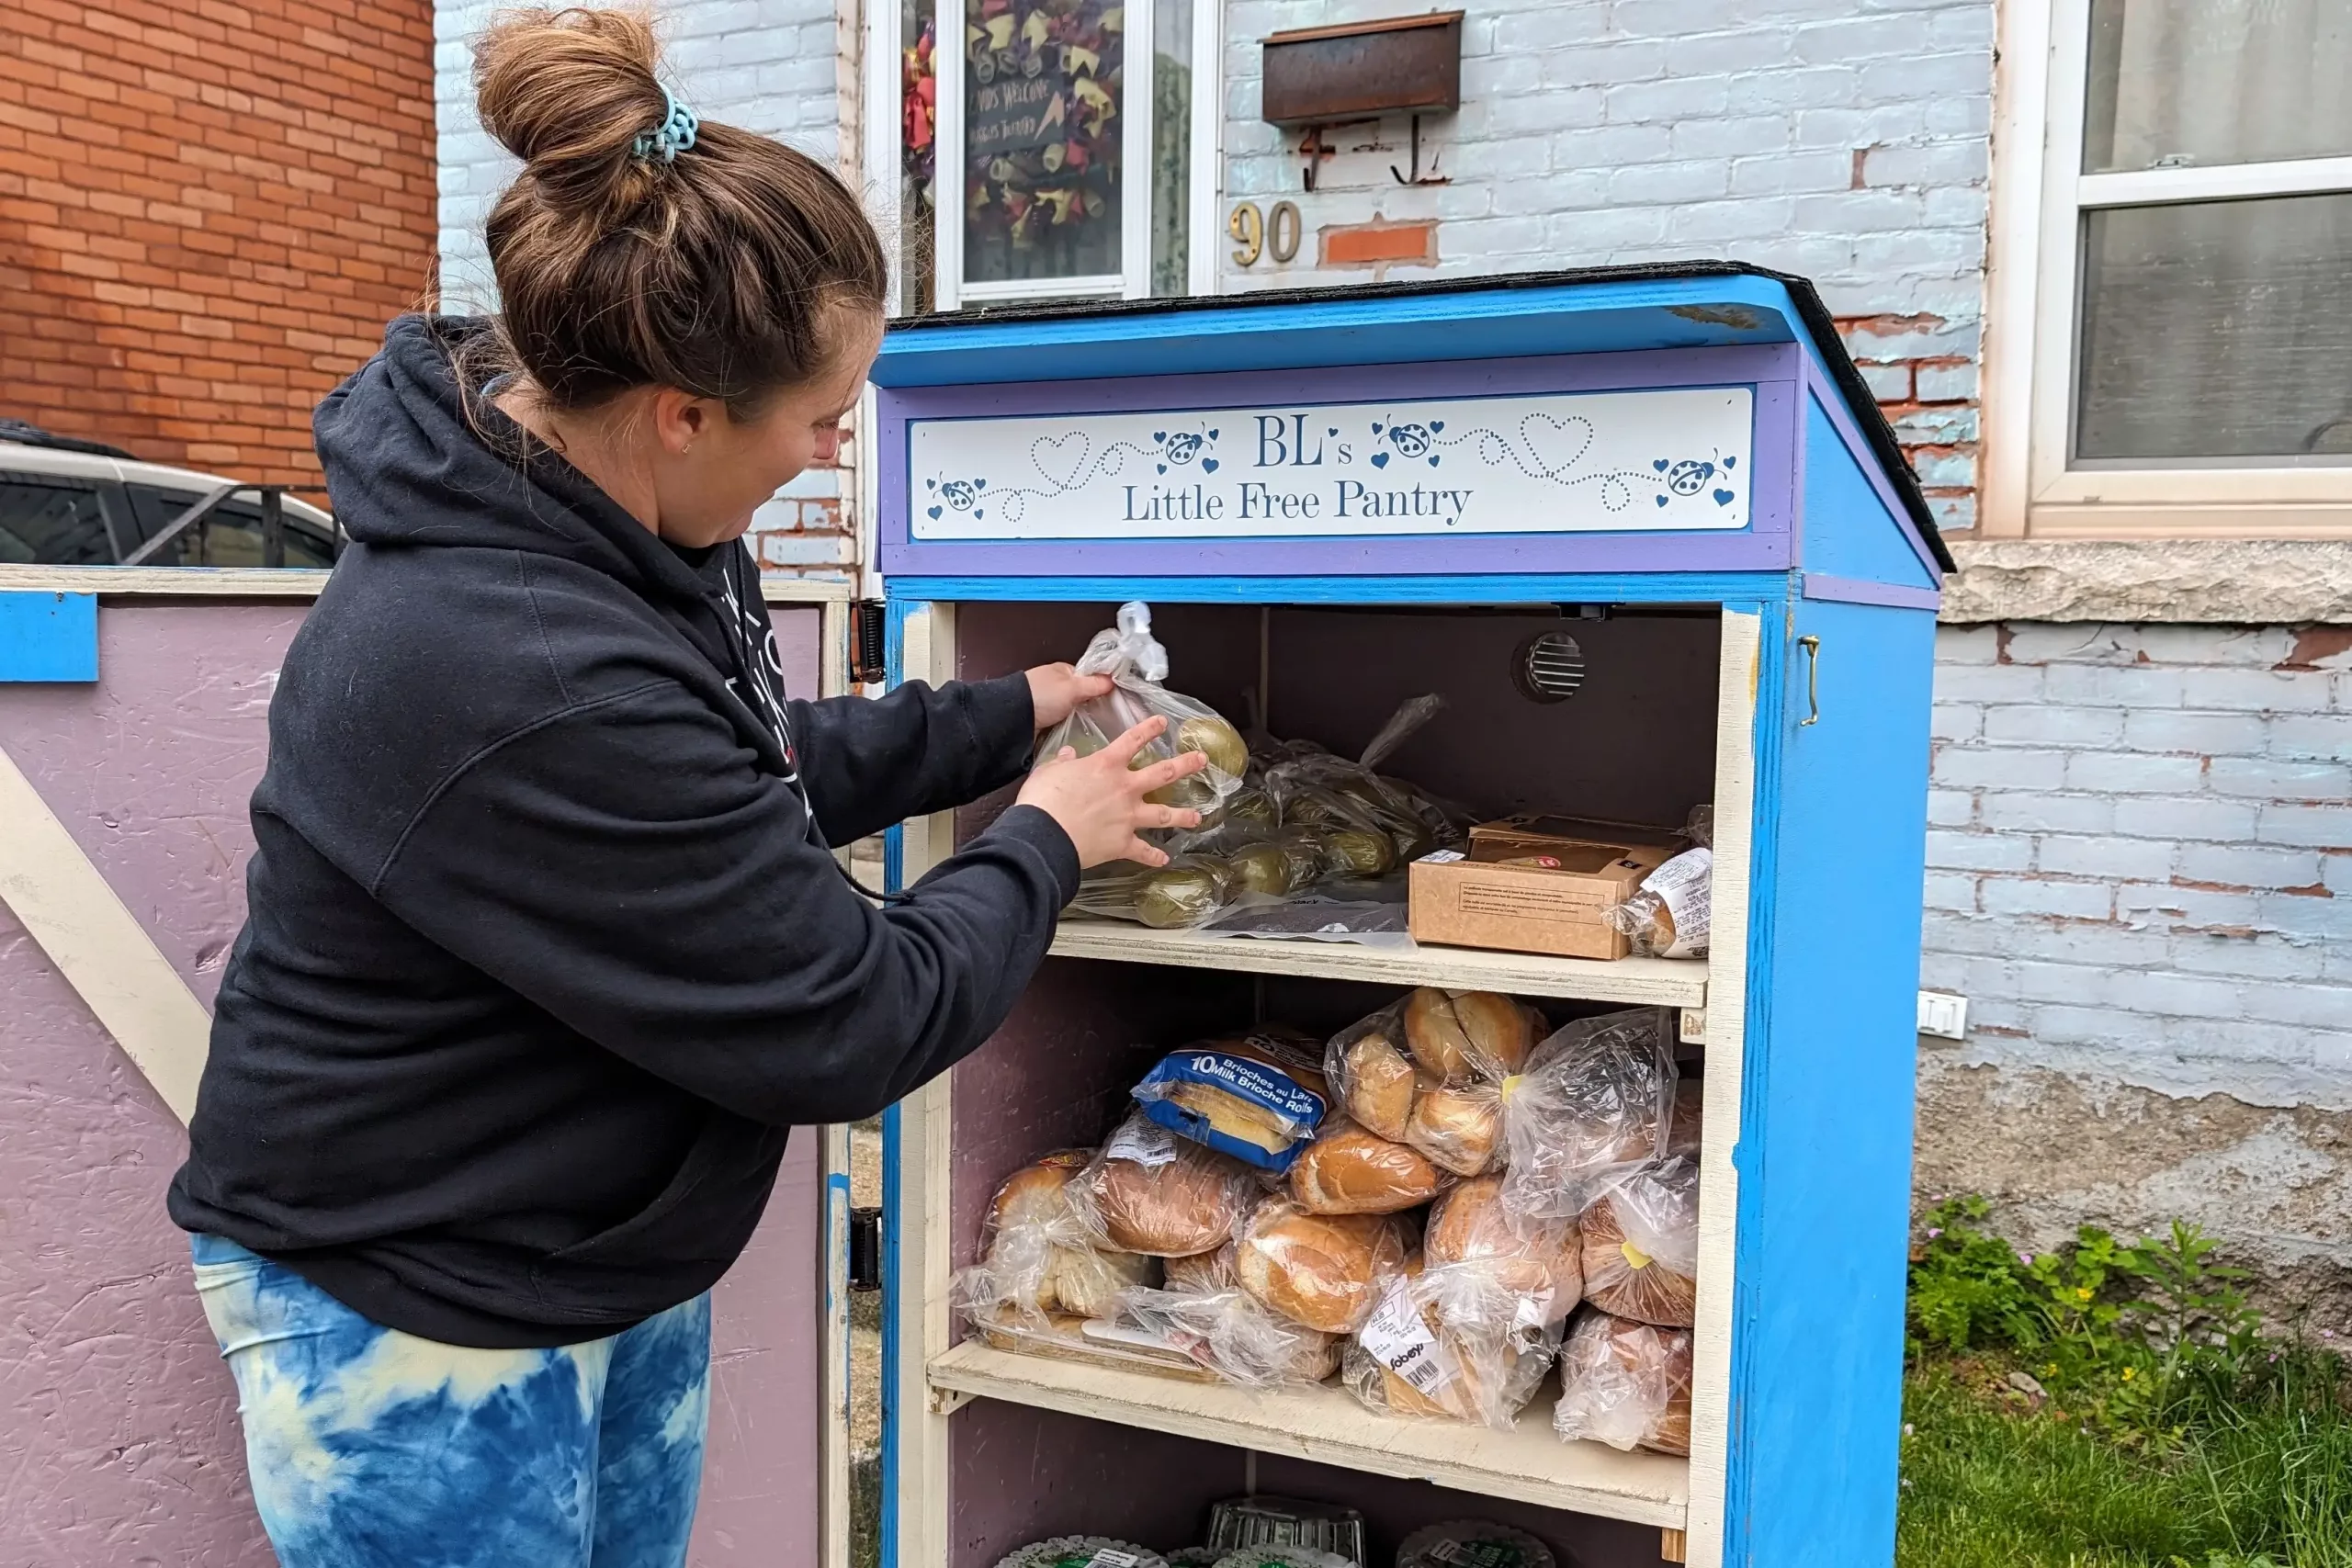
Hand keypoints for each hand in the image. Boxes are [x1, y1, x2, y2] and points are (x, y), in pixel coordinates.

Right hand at [1016, 715, 1207, 869]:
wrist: (1044, 835)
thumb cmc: (1042, 800)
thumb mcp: (1047, 771)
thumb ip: (1061, 762)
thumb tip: (1066, 754)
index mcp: (1106, 765)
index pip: (1133, 740)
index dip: (1149, 729)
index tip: (1163, 722)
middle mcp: (1124, 788)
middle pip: (1163, 773)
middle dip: (1186, 765)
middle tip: (1202, 759)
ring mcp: (1127, 817)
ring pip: (1163, 814)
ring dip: (1183, 815)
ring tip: (1198, 816)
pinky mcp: (1123, 844)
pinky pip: (1143, 851)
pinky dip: (1154, 857)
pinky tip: (1164, 859)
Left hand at [1025, 663, 1113, 731]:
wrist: (1013, 717)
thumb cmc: (1042, 696)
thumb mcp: (1073, 688)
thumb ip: (1094, 684)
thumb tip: (1112, 680)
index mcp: (1063, 671)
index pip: (1089, 676)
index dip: (1102, 685)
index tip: (1115, 697)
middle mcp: (1056, 685)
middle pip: (1081, 694)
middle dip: (1092, 704)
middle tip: (1108, 715)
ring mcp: (1049, 702)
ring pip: (1073, 709)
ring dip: (1081, 717)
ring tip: (1097, 727)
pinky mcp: (1044, 719)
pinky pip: (1064, 721)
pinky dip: (1070, 726)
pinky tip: (1079, 732)